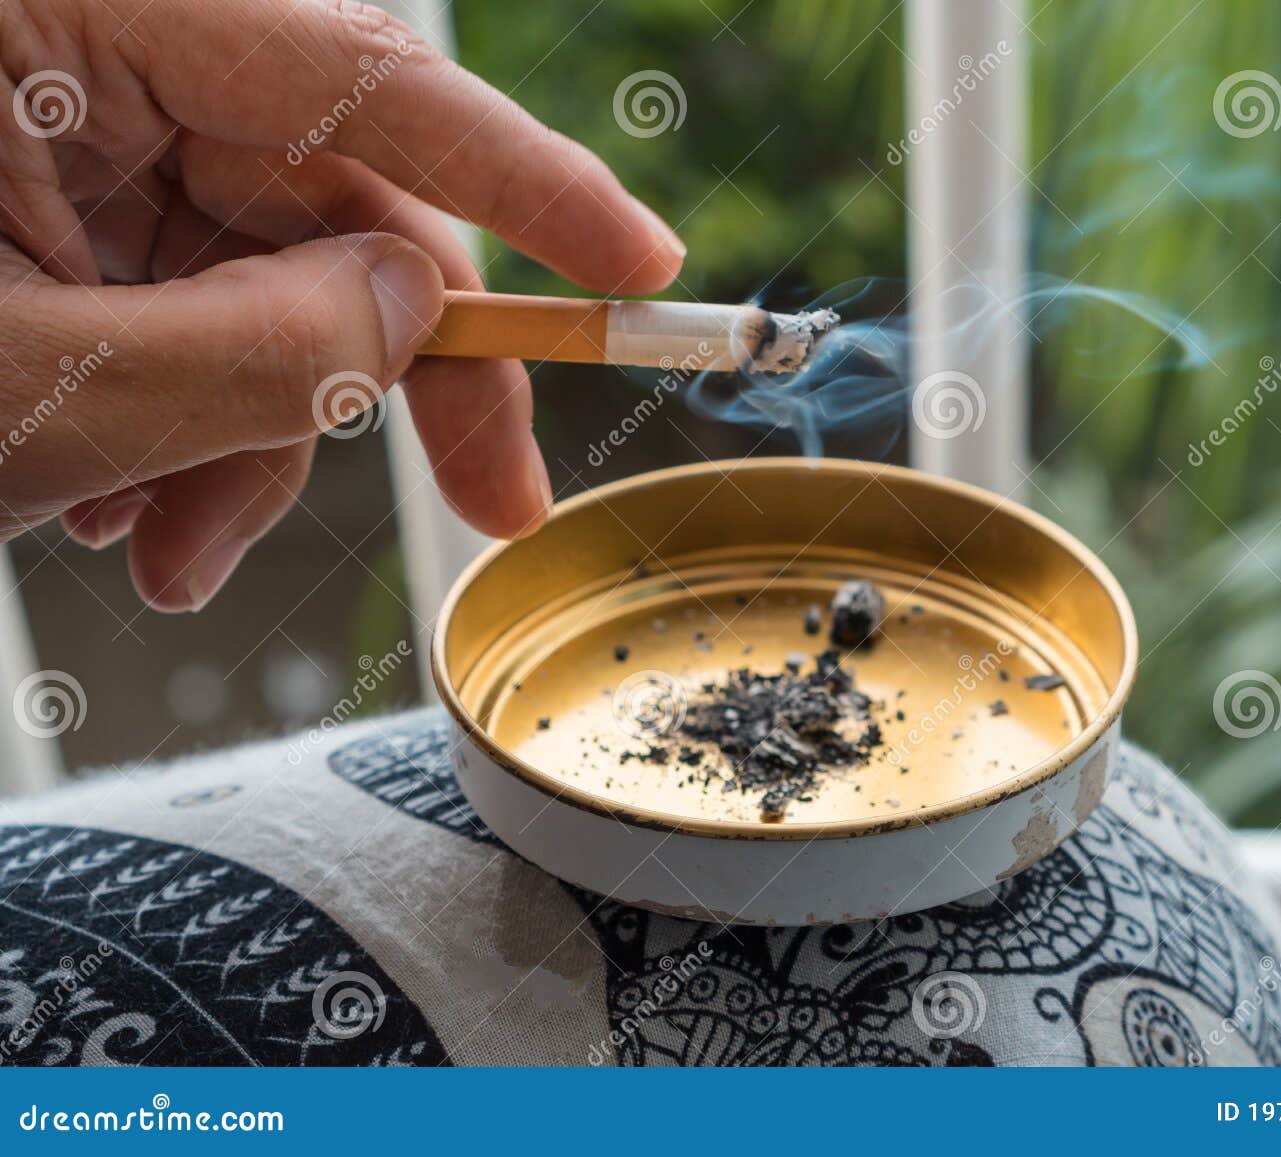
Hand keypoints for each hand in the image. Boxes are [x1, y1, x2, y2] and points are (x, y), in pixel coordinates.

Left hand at [0, 0, 683, 609]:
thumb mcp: (31, 390)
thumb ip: (254, 347)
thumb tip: (419, 307)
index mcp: (70, 18)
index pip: (357, 73)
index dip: (524, 177)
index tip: (639, 264)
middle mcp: (91, 61)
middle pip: (335, 201)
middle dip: (401, 379)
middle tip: (496, 500)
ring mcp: (76, 142)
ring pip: (273, 281)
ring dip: (263, 442)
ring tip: (176, 557)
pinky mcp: (68, 217)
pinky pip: (198, 309)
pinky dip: (196, 425)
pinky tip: (129, 507)